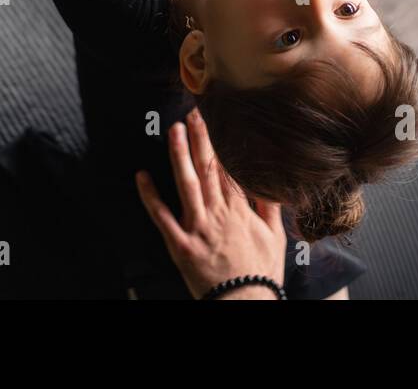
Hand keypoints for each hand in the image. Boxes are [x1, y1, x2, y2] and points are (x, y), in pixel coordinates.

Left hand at [135, 108, 287, 298]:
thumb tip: (268, 180)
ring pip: (186, 184)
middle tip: (192, 114)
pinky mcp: (180, 244)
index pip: (227, 167)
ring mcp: (197, 228)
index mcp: (239, 209)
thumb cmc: (260, 272)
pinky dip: (150, 196)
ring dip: (179, 155)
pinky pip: (161, 217)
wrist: (244, 302)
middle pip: (207, 168)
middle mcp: (217, 213)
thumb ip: (269, 206)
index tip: (213, 121)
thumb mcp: (275, 236)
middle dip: (199, 138)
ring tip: (173, 130)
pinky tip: (142, 176)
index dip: (219, 142)